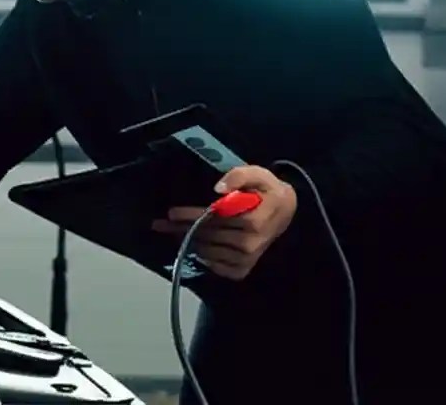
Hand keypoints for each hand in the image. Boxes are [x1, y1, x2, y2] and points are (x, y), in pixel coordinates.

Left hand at [151, 165, 296, 280]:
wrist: (285, 213)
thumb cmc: (268, 191)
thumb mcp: (259, 174)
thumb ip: (239, 175)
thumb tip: (218, 188)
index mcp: (253, 221)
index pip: (214, 219)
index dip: (190, 216)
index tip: (171, 213)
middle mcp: (249, 244)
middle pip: (206, 235)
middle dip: (180, 228)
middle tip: (160, 224)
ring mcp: (245, 260)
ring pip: (206, 251)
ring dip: (187, 242)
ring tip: (170, 232)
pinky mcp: (241, 270)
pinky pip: (213, 265)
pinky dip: (201, 256)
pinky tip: (193, 245)